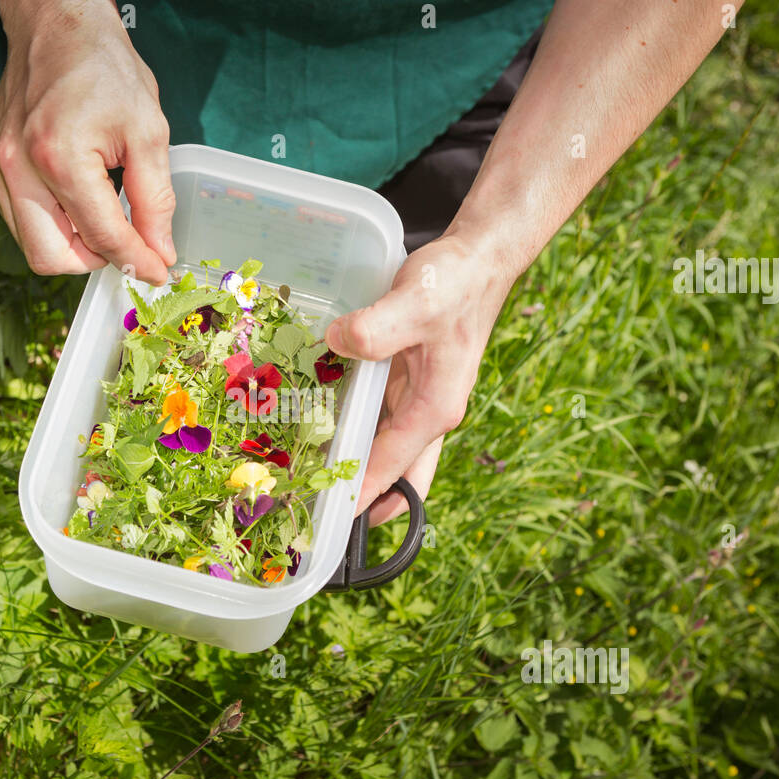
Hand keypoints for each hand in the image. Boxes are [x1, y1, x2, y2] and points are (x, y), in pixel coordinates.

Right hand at [0, 0, 174, 282]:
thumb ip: (154, 200)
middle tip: (127, 243)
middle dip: (95, 260)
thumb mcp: (148, 132)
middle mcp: (17, 167)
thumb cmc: (104, 68)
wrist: (57, 26)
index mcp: (59, 157)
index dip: (136, 261)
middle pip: (52, 257)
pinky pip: (21, 222)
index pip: (100, 236)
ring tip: (105, 216)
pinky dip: (55, 226)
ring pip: (34, 246)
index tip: (158, 272)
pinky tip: (80, 200)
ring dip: (74, 246)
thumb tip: (159, 252)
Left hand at [324, 233, 513, 525]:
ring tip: (301, 477)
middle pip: (392, 476)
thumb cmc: (454, 284)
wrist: (477, 260)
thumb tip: (334, 343)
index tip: (325, 519)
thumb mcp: (415, 303)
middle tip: (309, 509)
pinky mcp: (405, 382)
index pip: (391, 470)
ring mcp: (417, 401)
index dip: (357, 497)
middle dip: (356, 498)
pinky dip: (349, 429)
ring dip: (350, 465)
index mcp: (434, 410)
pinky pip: (374, 419)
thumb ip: (374, 329)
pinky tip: (313, 425)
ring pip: (382, 450)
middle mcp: (428, 414)